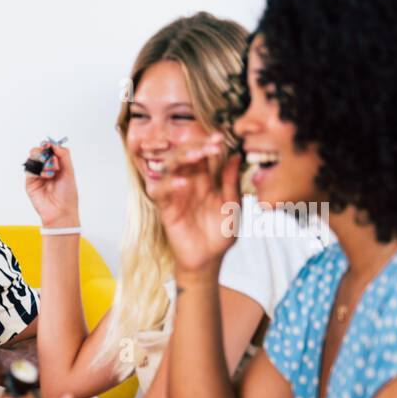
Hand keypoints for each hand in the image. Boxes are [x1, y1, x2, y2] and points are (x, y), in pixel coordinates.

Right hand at [24, 140, 79, 229]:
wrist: (60, 211)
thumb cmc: (67, 194)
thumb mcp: (69, 171)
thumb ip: (63, 156)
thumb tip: (54, 144)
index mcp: (57, 165)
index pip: (50, 149)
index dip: (49, 145)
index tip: (48, 143)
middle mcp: (46, 169)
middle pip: (39, 152)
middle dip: (42, 151)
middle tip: (47, 155)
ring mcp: (37, 175)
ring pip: (32, 159)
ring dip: (40, 160)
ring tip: (49, 170)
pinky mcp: (30, 182)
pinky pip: (29, 170)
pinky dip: (37, 170)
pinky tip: (45, 176)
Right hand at [147, 133, 242, 274]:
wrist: (208, 259)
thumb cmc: (220, 234)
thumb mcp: (232, 206)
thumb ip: (231, 182)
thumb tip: (236, 156)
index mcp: (205, 181)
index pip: (203, 156)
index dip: (208, 144)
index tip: (220, 138)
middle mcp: (188, 184)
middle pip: (184, 156)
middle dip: (195, 147)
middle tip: (210, 145)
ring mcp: (175, 195)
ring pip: (169, 168)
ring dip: (181, 158)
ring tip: (196, 156)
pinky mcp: (166, 209)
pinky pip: (160, 192)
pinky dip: (169, 185)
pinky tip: (182, 184)